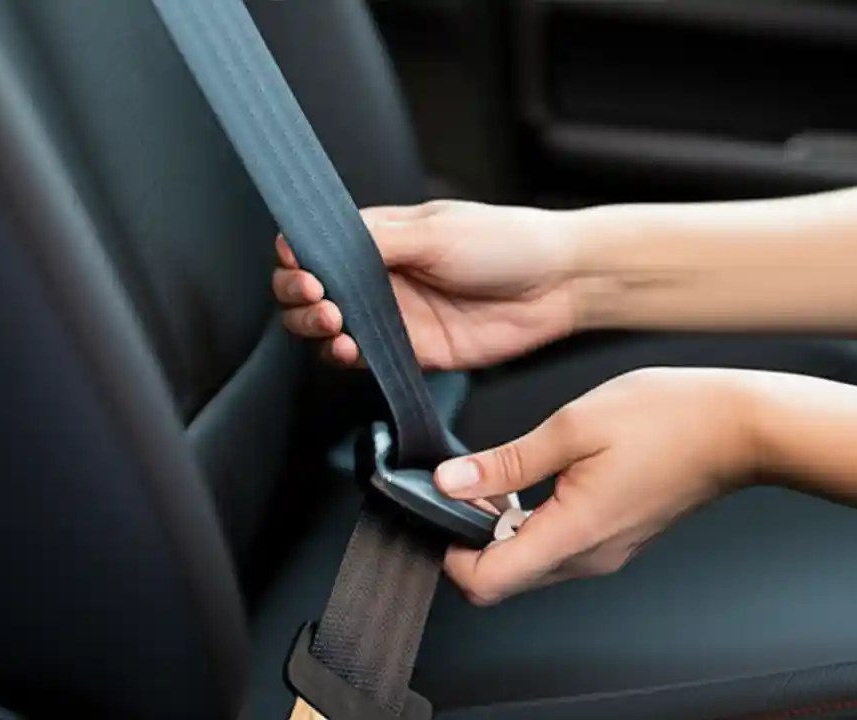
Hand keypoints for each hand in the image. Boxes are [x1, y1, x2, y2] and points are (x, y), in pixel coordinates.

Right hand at [273, 200, 579, 370]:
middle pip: (311, 292)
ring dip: (318, 329)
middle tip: (317, 297)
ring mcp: (394, 316)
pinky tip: (350, 349)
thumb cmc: (506, 241)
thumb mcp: (437, 230)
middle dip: (300, 296)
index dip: (298, 258)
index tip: (300, 264)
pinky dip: (348, 357)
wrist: (559, 284)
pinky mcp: (413, 352)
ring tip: (333, 322)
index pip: (316, 246)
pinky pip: (367, 361)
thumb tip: (319, 239)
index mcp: (379, 237)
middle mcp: (379, 277)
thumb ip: (377, 239)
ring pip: (331, 330)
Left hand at [433, 368, 756, 604]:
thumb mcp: (574, 426)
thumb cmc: (670, 418)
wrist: (738, 427)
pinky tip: (545, 476)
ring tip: (510, 474)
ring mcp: (605, 552)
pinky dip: (535, 520)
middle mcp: (588, 557)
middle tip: (474, 484)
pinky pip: (559, 545)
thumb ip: (506, 461)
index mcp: (572, 534)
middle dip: (472, 538)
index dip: (450, 554)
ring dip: (505, 527)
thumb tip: (450, 481)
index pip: (485, 584)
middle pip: (503, 578)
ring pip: (530, 561)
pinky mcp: (616, 538)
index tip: (444, 510)